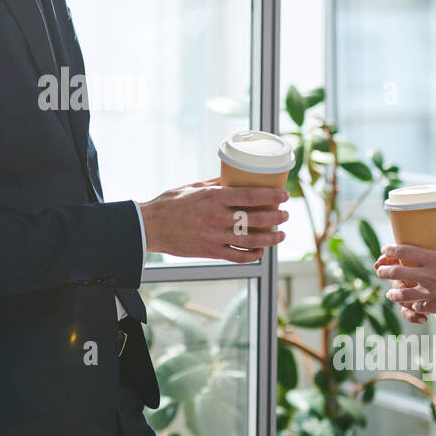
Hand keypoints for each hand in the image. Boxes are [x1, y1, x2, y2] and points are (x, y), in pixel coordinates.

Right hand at [139, 177, 288, 263]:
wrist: (149, 227)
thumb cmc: (170, 203)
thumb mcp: (192, 187)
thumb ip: (215, 185)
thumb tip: (235, 179)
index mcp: (213, 197)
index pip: (250, 196)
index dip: (272, 196)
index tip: (285, 195)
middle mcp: (216, 217)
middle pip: (256, 219)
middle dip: (276, 217)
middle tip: (285, 215)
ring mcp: (213, 236)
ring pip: (251, 240)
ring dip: (271, 238)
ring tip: (281, 234)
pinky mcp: (209, 252)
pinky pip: (238, 256)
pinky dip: (253, 255)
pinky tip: (260, 250)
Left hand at [374, 242, 435, 322]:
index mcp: (434, 258)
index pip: (404, 250)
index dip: (391, 249)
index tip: (385, 249)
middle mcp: (428, 274)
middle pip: (397, 271)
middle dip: (385, 271)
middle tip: (381, 272)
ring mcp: (430, 291)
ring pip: (402, 293)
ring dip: (393, 293)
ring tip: (390, 293)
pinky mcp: (435, 306)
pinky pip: (416, 307)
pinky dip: (413, 306)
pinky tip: (411, 306)